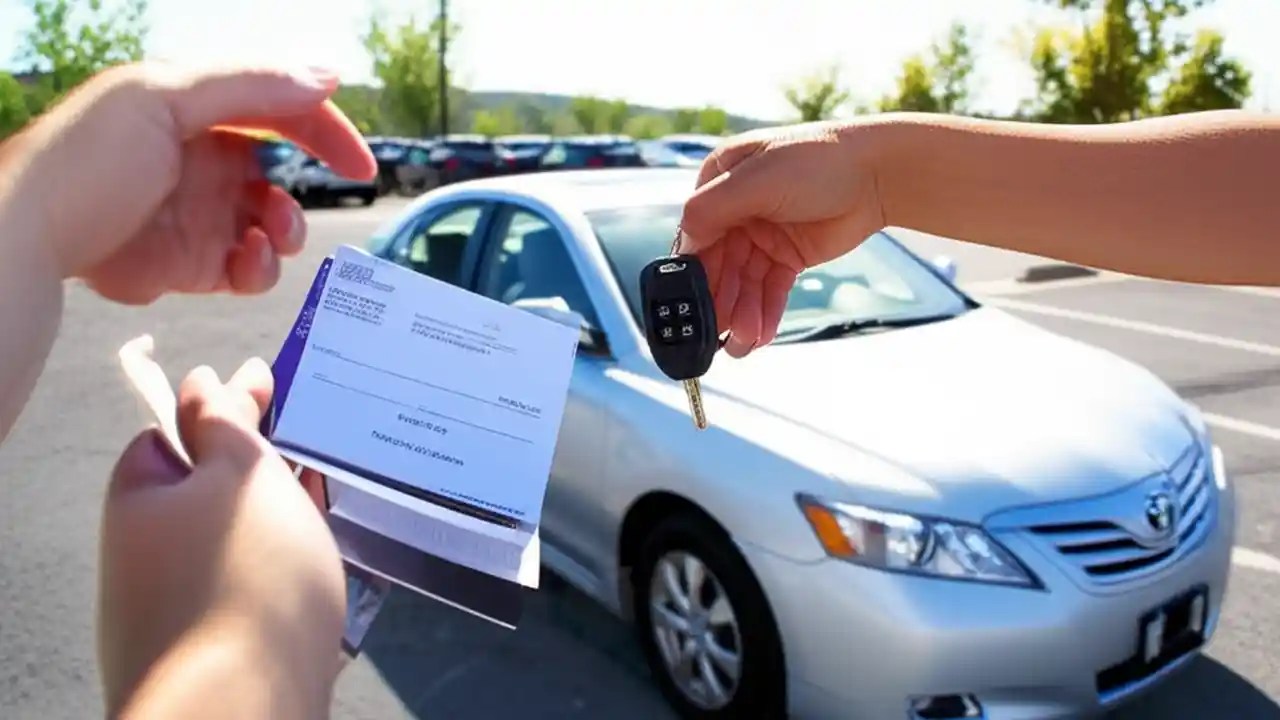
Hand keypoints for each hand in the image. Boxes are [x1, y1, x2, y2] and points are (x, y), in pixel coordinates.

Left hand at [4, 61, 375, 303]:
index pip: (279, 109)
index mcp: (197, 108)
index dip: (325, 130)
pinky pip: (250, 268)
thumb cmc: (85, 158)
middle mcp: (203, 160)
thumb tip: (328, 76)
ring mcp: (200, 213)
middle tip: (297, 211)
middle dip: (304, 189)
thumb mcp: (164, 99)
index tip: (359, 165)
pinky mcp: (193, 264)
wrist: (30, 235)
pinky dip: (262, 267)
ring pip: (274, 224)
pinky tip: (246, 260)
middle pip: (283, 171)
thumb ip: (251, 85)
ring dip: (286, 230)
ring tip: (268, 236)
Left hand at [98, 358, 344, 718]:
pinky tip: (329, 572)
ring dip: (289, 523)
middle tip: (323, 454)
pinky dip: (292, 573)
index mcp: (141, 500)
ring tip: (338, 511)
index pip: (173, 433)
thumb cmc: (247, 579)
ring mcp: (181, 605)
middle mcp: (149, 554)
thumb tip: (206, 378)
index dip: (225, 410)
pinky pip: (258, 589)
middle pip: (214, 490)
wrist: (244, 710)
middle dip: (270, 471)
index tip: (279, 389)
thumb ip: (223, 420)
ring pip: (243, 541)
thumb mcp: (241, 473)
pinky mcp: (219, 647)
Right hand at [678, 120, 887, 356]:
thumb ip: (712, 209)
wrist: (879, 172)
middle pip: (719, 266)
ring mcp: (763, 235)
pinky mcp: (788, 256)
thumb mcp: (756, 179)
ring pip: (744, 284)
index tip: (691, 308)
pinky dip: (765, 312)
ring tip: (743, 344)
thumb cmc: (818, 161)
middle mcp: (737, 211)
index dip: (695, 273)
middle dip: (721, 301)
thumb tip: (684, 244)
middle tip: (719, 336)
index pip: (696, 236)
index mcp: (720, 183)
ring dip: (742, 314)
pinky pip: (770, 290)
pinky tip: (760, 335)